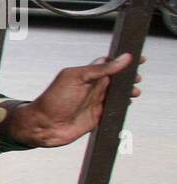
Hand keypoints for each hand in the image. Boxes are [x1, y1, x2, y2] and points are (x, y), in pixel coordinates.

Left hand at [7, 53, 143, 146]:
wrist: (43, 126)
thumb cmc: (53, 99)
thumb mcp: (76, 78)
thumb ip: (100, 68)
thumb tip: (124, 57)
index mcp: (87, 74)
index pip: (110, 64)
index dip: (124, 61)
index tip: (140, 58)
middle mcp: (93, 87)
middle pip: (118, 79)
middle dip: (130, 77)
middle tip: (137, 78)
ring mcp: (95, 102)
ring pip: (118, 95)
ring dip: (128, 92)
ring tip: (134, 92)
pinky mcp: (97, 117)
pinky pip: (114, 110)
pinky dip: (122, 107)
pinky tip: (127, 104)